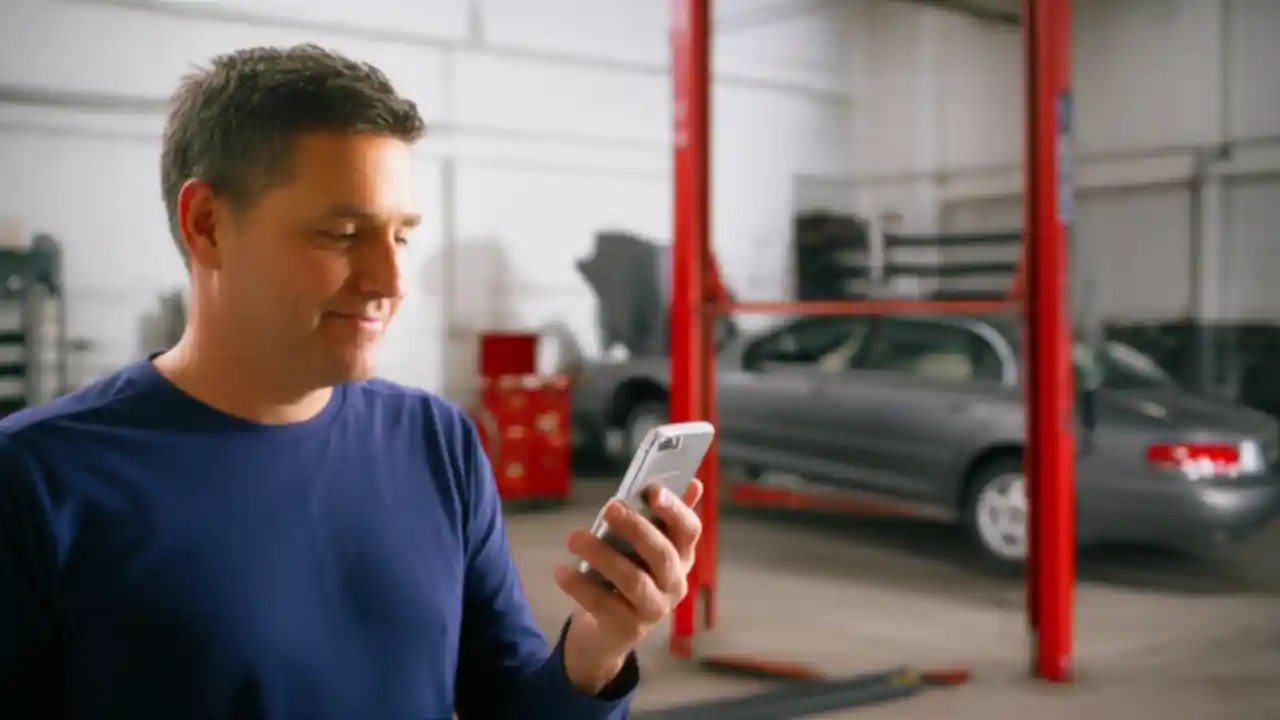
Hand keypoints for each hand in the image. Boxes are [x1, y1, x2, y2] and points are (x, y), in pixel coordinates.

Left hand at [553, 479, 703, 693]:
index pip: (690, 530)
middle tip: (608, 508)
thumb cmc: (629, 573)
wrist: (610, 630)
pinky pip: (604, 605)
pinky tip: (561, 571)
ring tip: (574, 538)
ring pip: (633, 580)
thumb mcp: (644, 545)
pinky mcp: (628, 628)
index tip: (653, 489)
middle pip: (662, 554)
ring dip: (603, 556)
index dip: (675, 509)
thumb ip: (662, 516)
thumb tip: (693, 483)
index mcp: (682, 556)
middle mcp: (675, 583)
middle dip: (636, 528)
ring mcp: (654, 609)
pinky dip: (581, 586)